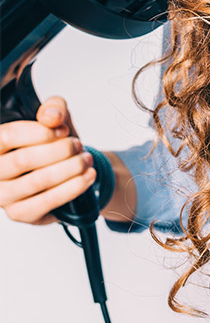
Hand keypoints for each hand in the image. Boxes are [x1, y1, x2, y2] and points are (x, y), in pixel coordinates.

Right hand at [0, 96, 96, 224]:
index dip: (40, 132)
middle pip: (23, 160)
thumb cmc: (54, 142)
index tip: (63, 130)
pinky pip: (47, 202)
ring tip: (86, 159)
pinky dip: (73, 187)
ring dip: (70, 168)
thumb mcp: (56, 118)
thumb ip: (54, 108)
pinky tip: (88, 176)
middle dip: (59, 150)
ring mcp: (4, 196)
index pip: (9, 136)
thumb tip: (51, 117)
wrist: (67, 168)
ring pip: (37, 181)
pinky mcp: (21, 213)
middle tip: (78, 146)